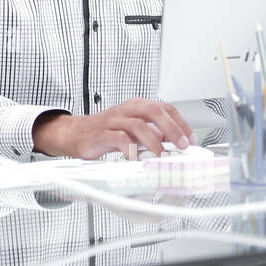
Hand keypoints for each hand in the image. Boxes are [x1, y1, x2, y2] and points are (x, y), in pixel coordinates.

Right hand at [31, 99, 197, 159]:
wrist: (75, 134)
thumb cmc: (105, 132)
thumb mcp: (132, 129)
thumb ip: (152, 133)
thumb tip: (175, 144)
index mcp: (136, 106)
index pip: (164, 108)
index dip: (180, 123)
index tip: (190, 139)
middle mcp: (126, 110)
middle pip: (154, 111)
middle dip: (172, 129)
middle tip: (182, 145)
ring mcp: (114, 121)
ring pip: (138, 124)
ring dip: (154, 141)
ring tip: (162, 156)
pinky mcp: (102, 134)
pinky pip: (120, 139)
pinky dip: (132, 149)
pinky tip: (138, 159)